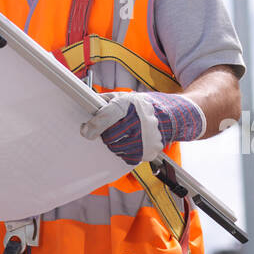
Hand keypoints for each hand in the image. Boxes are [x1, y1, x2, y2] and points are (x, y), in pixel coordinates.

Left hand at [81, 93, 205, 165]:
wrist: (167, 115)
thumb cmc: (139, 106)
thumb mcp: (122, 97)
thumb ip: (104, 101)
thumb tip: (86, 104)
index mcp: (128, 104)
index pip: (106, 117)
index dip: (93, 126)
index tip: (86, 131)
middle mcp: (138, 121)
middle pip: (109, 137)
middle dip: (104, 135)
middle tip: (107, 130)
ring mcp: (145, 137)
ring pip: (117, 148)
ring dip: (114, 144)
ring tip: (121, 135)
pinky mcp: (149, 151)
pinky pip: (128, 157)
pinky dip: (125, 152)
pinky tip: (129, 142)